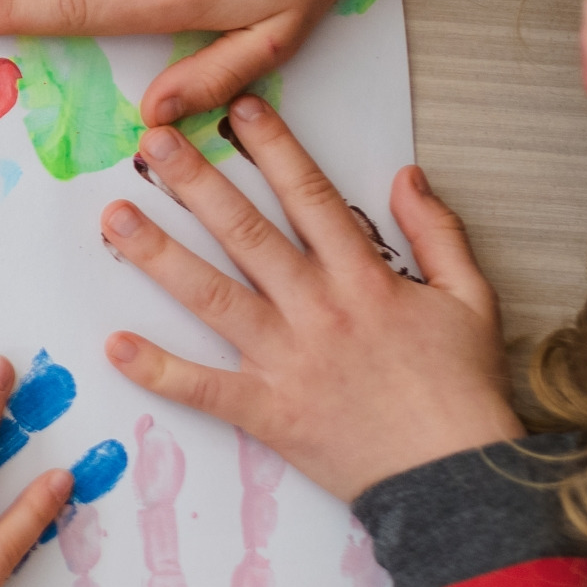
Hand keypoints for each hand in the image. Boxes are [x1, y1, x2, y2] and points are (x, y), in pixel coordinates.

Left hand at [102, 98, 522, 499]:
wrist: (456, 477)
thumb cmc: (462, 389)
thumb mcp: (472, 298)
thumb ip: (438, 231)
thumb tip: (407, 173)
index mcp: (365, 279)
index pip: (311, 197)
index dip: (273, 148)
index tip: (238, 109)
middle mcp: (319, 311)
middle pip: (247, 234)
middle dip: (196, 183)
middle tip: (151, 144)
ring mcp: (289, 362)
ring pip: (213, 298)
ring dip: (160, 256)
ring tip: (116, 219)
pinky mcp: (269, 413)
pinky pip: (204, 388)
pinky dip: (158, 370)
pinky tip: (115, 345)